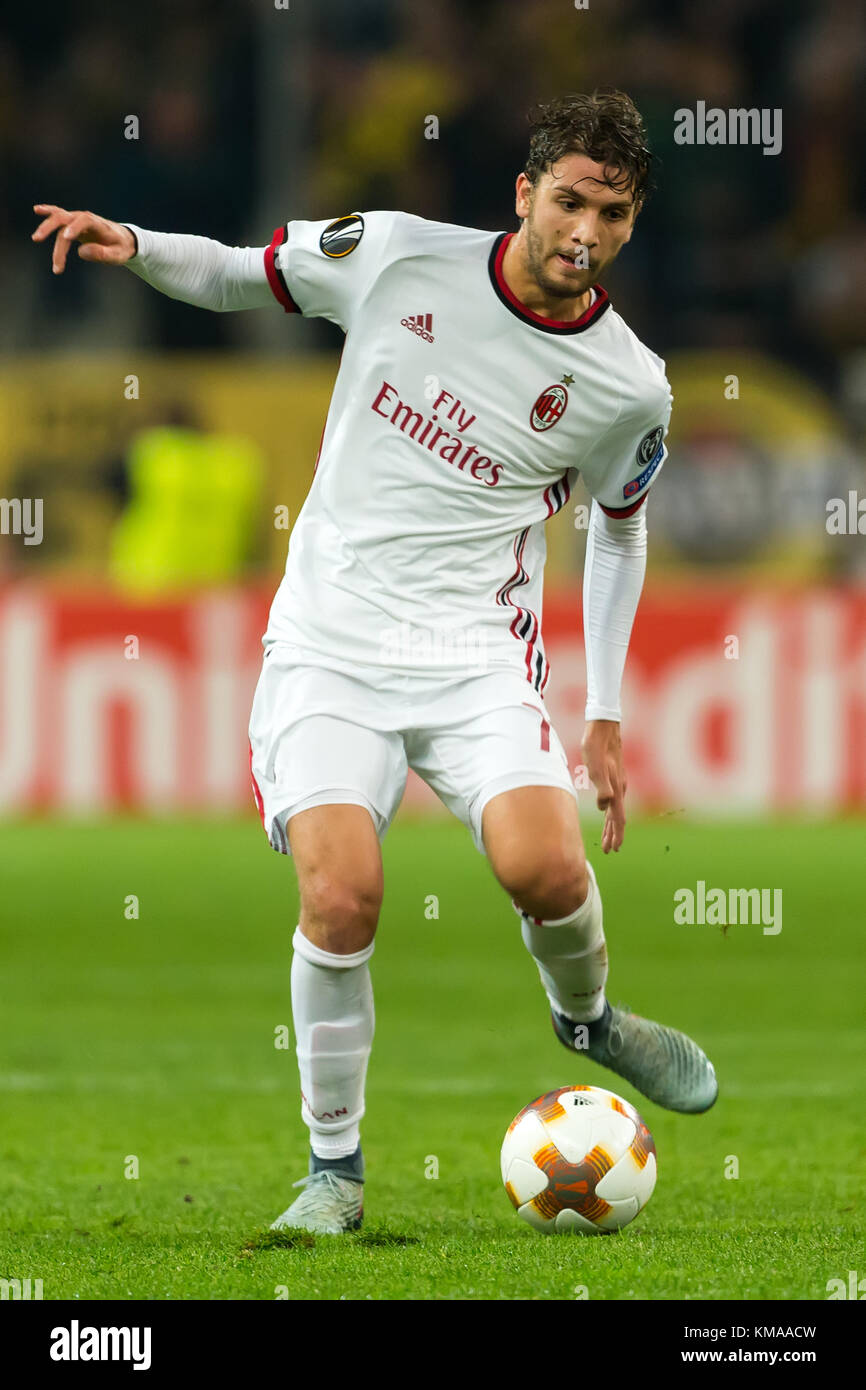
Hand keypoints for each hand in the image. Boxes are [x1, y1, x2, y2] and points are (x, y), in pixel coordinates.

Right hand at [31, 204, 135, 274]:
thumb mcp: (117, 255)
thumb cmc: (120, 248)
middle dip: (51, 228)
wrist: (123, 239)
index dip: (74, 228)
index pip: (84, 221)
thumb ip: (102, 254)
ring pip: (59, 220)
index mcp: (98, 224)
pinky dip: (49, 211)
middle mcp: (85, 218)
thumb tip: (80, 252)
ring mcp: (78, 219)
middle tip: (38, 239)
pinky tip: (36, 209)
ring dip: (46, 228)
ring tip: (36, 238)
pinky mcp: (73, 223)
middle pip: (65, 219)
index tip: (66, 238)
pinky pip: (59, 215)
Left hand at [581, 719, 626, 853]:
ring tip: (607, 839)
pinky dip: (609, 812)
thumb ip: (602, 788)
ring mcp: (617, 783)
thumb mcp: (595, 767)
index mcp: (616, 789)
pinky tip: (606, 813)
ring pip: (615, 810)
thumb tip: (605, 807)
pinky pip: (612, 800)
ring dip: (611, 826)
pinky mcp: (612, 777)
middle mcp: (619, 788)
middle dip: (614, 835)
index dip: (616, 835)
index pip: (618, 818)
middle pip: (618, 818)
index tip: (614, 849)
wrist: (603, 727)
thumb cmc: (596, 746)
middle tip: (610, 850)